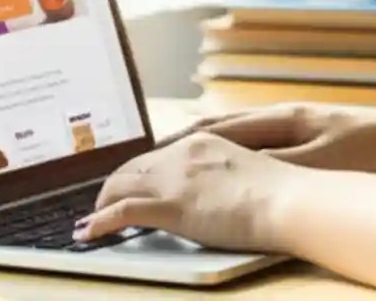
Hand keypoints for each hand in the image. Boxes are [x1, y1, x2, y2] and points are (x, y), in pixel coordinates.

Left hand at [74, 132, 306, 251]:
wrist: (288, 200)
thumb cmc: (280, 193)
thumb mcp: (244, 171)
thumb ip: (220, 174)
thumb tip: (212, 189)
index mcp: (200, 143)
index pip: (154, 155)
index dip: (135, 172)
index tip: (126, 184)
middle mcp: (180, 155)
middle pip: (130, 168)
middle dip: (112, 186)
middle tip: (101, 204)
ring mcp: (174, 179)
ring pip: (119, 186)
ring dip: (100, 204)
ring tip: (89, 221)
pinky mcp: (171, 207)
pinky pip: (121, 212)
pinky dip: (98, 222)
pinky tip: (87, 233)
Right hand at [163, 104, 375, 177]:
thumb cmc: (372, 151)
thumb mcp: (321, 164)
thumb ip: (275, 165)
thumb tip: (230, 166)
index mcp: (282, 118)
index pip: (218, 130)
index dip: (181, 145)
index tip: (150, 158)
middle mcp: (283, 113)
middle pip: (221, 126)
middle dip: (182, 141)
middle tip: (148, 158)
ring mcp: (296, 120)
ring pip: (237, 130)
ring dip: (203, 142)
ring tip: (174, 156)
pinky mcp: (310, 131)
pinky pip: (256, 136)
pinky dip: (230, 146)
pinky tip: (228, 158)